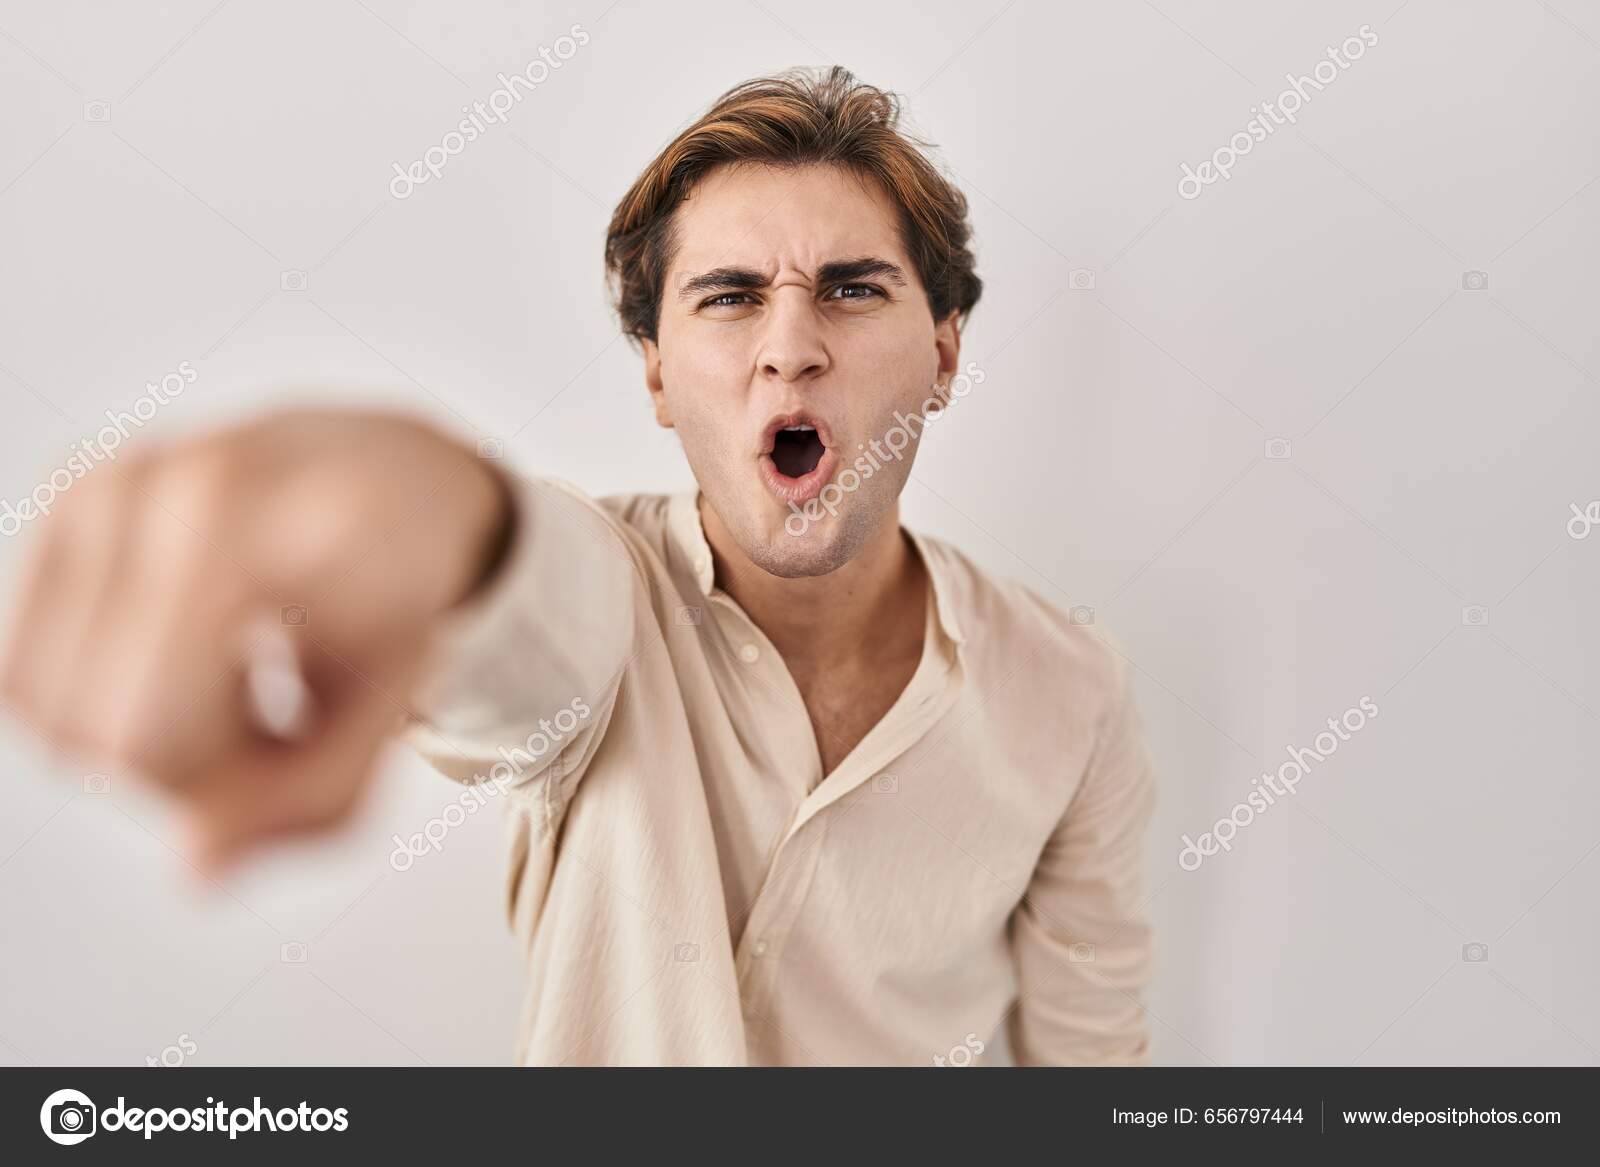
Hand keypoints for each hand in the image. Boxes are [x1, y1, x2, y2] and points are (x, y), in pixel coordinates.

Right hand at [0, 409, 511, 871]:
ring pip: (39, 704)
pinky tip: (186, 645)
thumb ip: (308, 801)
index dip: (219, 786)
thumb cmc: (403, 585)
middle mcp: (158, 488)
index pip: (151, 736)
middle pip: (86, 731)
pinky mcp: (69, 495)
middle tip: (266, 716)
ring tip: (231, 675)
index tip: (294, 746)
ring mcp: (103, 484)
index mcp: (251, 532)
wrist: (397, 478)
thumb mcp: (393, 704)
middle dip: (177, 763)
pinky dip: (102, 682)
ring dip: (135, 724)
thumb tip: (195, 870)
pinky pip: (29, 662)